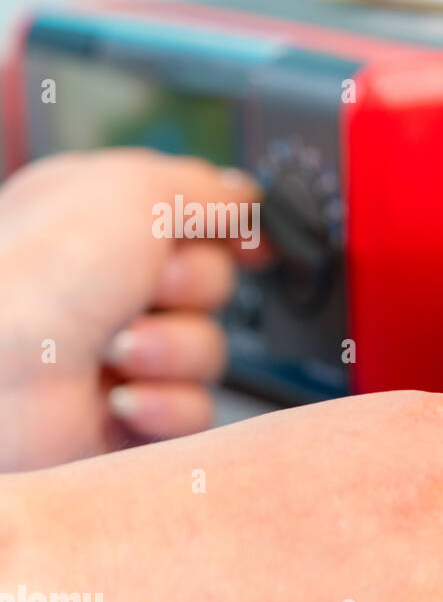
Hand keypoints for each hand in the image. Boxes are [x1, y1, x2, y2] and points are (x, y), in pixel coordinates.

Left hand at [0, 149, 259, 471]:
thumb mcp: (130, 193)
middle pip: (215, 284)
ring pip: (209, 351)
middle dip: (196, 289)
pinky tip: (123, 399)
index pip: (194, 219)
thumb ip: (203, 188)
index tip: (250, 242)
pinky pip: (194, 409)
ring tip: (120, 353)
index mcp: (100, 221)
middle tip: (150, 290)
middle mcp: (108, 285)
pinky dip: (166, 405)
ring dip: (176, 351)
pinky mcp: (132, 413)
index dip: (229, 230)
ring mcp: (119, 351)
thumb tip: (247, 195)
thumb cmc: (33, 284)